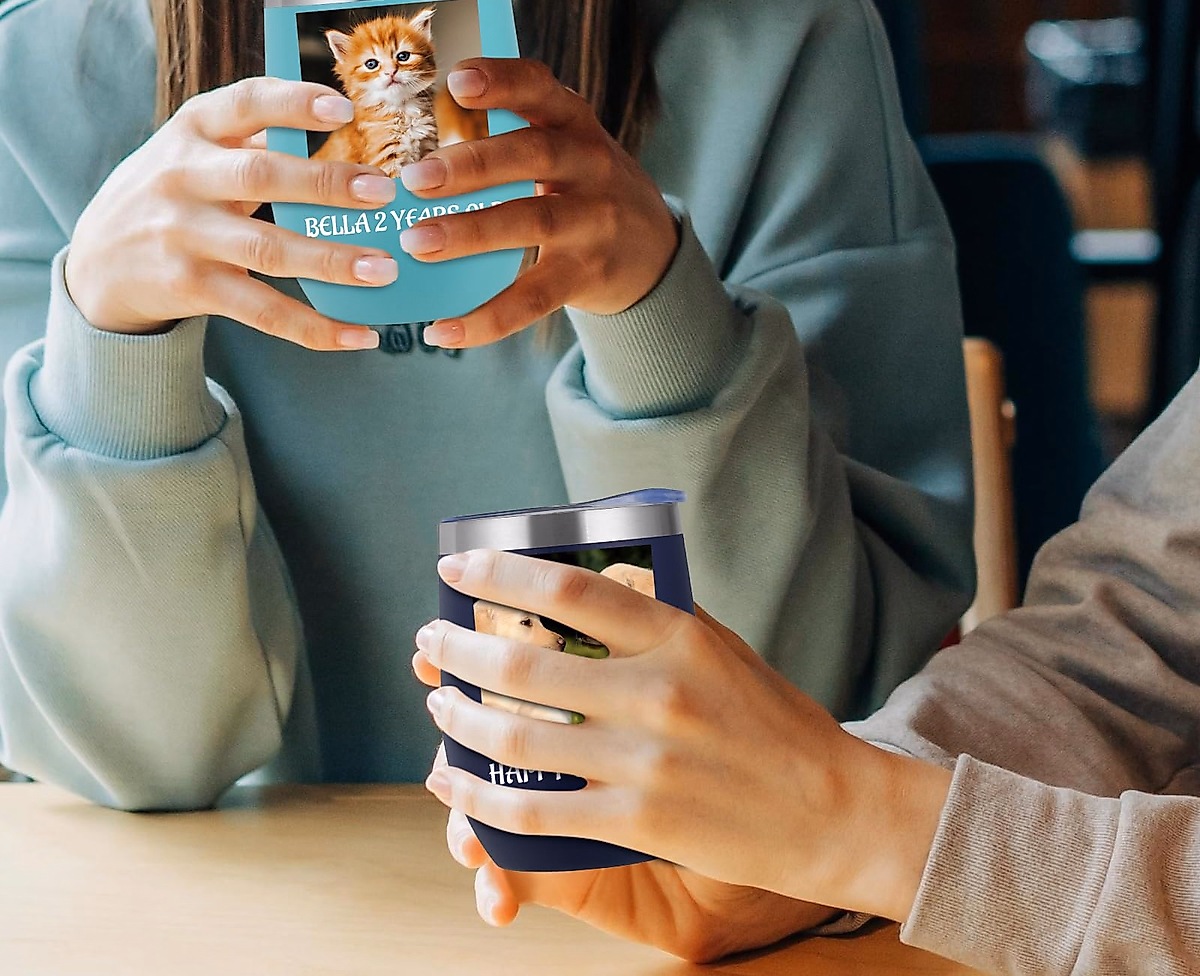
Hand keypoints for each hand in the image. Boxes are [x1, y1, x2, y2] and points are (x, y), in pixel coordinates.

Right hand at [66, 77, 401, 349]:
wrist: (99, 262)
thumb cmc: (175, 191)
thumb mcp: (196, 147)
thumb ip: (255, 130)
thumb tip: (340, 115)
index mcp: (193, 129)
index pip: (244, 104)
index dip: (294, 103)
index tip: (344, 108)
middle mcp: (183, 177)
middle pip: (260, 176)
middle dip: (325, 184)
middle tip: (383, 193)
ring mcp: (184, 235)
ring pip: (267, 249)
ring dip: (330, 261)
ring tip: (383, 269)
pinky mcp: (192, 288)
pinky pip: (262, 311)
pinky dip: (314, 327)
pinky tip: (358, 333)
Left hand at [397, 59, 678, 347]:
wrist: (653, 249)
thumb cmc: (584, 189)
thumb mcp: (568, 146)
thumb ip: (513, 135)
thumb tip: (414, 149)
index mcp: (574, 124)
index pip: (541, 90)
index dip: (502, 82)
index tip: (457, 80)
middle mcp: (591, 165)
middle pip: (532, 156)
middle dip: (471, 166)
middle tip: (413, 178)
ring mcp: (593, 221)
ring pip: (532, 222)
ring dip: (470, 232)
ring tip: (416, 242)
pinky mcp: (587, 274)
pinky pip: (534, 297)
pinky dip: (487, 317)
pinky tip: (441, 329)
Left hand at [413, 551, 951, 923]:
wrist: (834, 810)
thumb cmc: (773, 721)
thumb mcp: (722, 645)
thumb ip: (655, 614)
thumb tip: (588, 580)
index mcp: (679, 635)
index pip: (569, 590)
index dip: (499, 573)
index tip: (457, 566)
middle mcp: (658, 691)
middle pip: (525, 663)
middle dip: (457, 648)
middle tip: (429, 638)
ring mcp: (646, 761)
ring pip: (518, 739)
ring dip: (458, 718)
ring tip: (435, 702)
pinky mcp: (640, 822)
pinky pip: (537, 812)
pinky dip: (480, 797)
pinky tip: (453, 781)